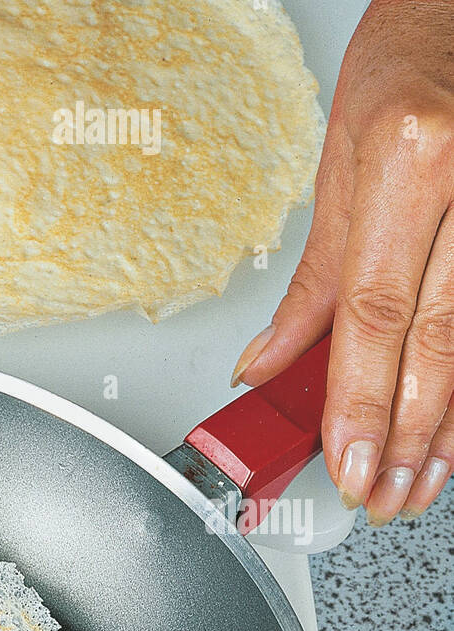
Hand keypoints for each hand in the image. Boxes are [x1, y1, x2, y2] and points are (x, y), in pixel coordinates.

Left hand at [232, 0, 453, 524]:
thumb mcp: (342, 166)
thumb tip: (265, 367)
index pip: (376, 314)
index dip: (358, 402)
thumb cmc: (414, 64)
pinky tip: (453, 431)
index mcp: (415, 160)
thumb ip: (314, 281)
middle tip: (379, 495)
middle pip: (438, 341)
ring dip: (446, 428)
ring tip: (417, 484)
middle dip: (404, 435)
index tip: (343, 464)